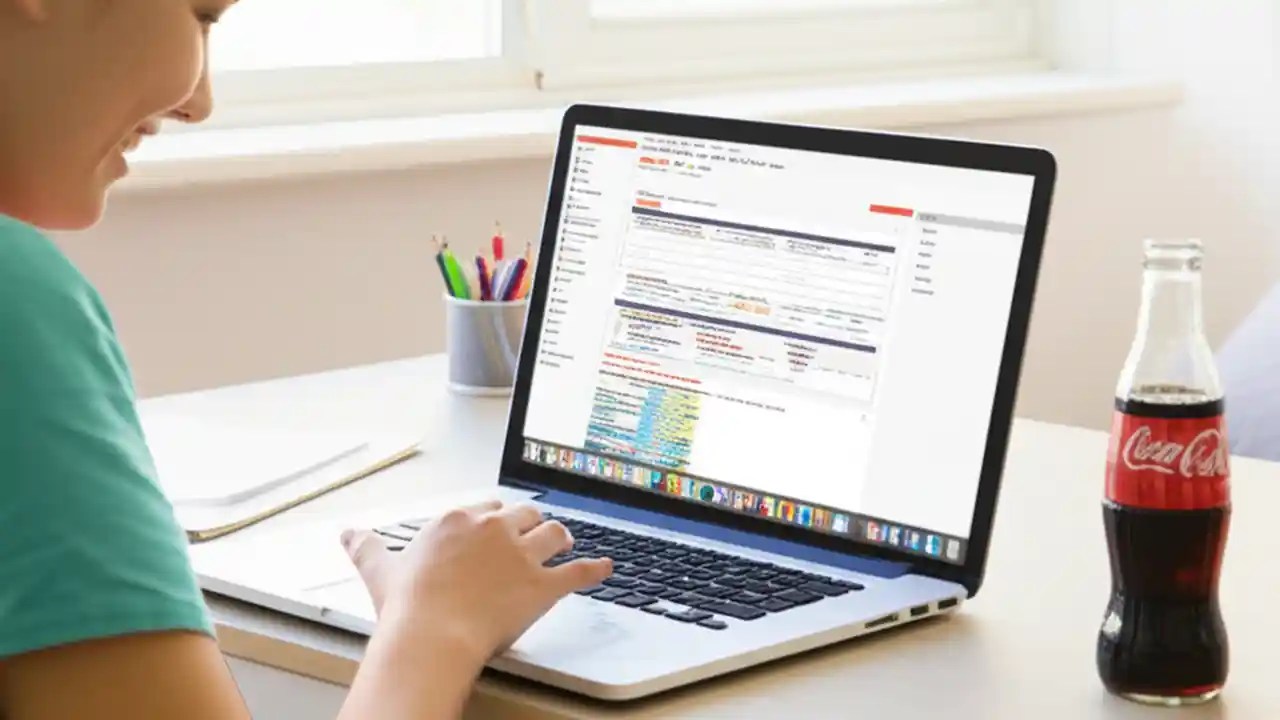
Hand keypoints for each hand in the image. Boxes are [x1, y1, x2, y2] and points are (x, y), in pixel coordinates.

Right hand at [340, 501, 611, 666]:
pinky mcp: (542, 584)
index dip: (495, 519)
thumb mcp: (380, 570)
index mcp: (457, 521)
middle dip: (530, 523)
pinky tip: (604, 569)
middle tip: (534, 534)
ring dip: (561, 539)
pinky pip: (578, 572)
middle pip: (523, 515)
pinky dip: (594, 570)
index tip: (496, 526)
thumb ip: (366, 547)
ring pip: (553, 533)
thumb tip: (348, 533)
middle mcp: (493, 530)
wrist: (430, 636)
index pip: (486, 508)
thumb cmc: (406, 608)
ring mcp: (521, 555)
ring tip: (566, 543)